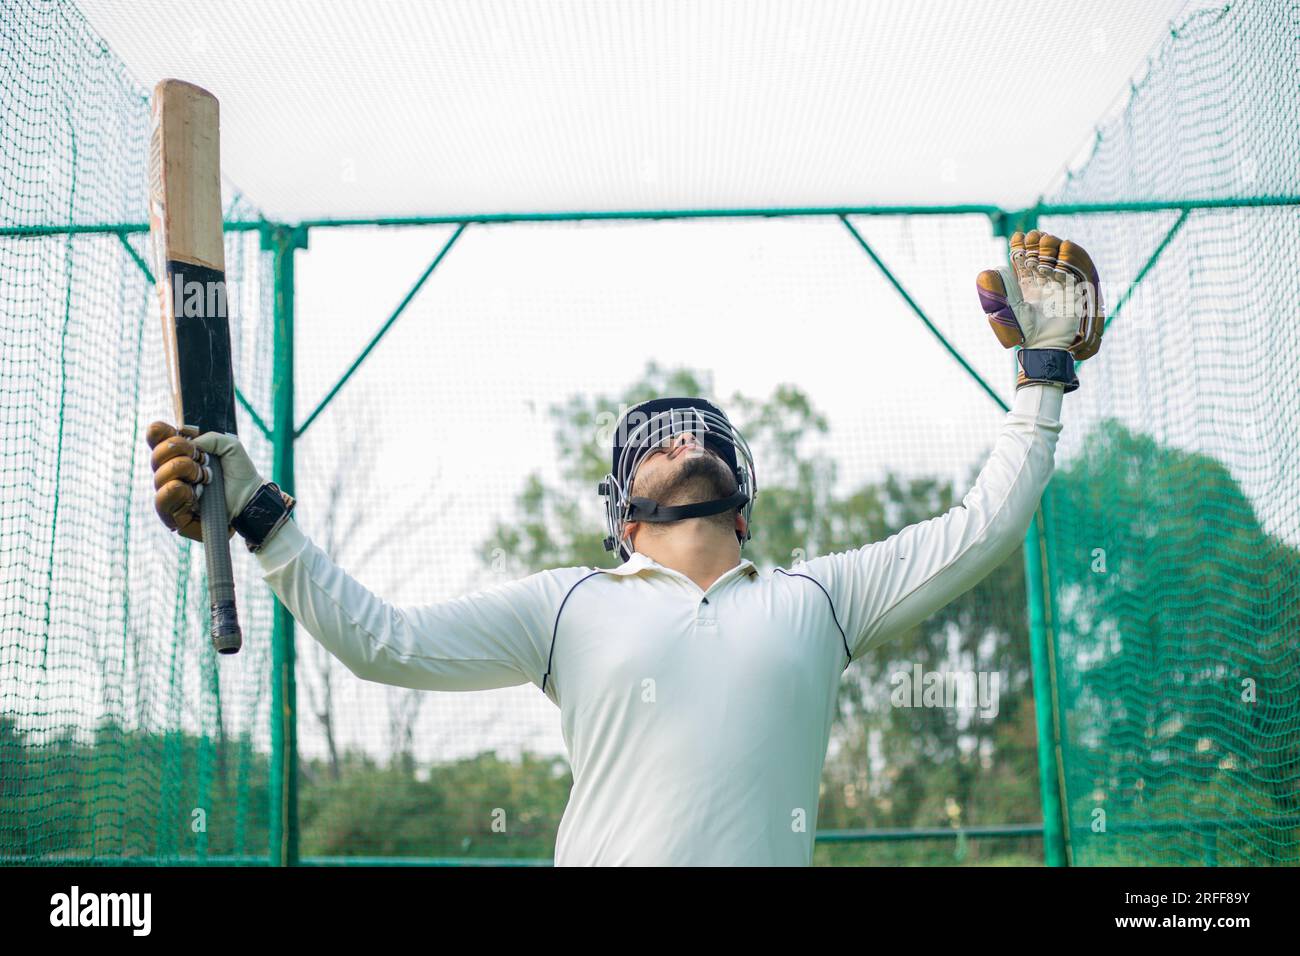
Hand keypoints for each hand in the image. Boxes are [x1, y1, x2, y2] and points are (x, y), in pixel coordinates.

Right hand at [147, 422, 264, 541]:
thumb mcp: (230, 446)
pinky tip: (190, 491)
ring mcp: (171, 494)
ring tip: (202, 476)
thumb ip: (210, 437)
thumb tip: (190, 441)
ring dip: (179, 470)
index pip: (157, 439)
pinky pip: (161, 502)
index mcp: (180, 454)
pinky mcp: (174, 514)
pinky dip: (174, 492)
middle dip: (178, 451)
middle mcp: (170, 473)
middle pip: (156, 457)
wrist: (250, 497)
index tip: (176, 432)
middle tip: (201, 458)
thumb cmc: (239, 472)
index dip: (159, 433)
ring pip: (158, 478)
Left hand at [976, 230, 1103, 358]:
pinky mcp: (1073, 288)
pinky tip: (1053, 269)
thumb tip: (989, 270)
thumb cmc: (1023, 332)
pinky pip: (1072, 267)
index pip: (1024, 255)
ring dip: (1049, 249)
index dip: (1021, 244)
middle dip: (1037, 242)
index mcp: (1025, 281)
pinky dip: (1063, 262)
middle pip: (1042, 248)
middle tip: (1031, 243)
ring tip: (1041, 257)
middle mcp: (1042, 278)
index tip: (1018, 239)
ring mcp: (1058, 281)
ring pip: (1057, 253)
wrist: (1043, 346)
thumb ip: (998, 291)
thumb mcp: (1006, 310)